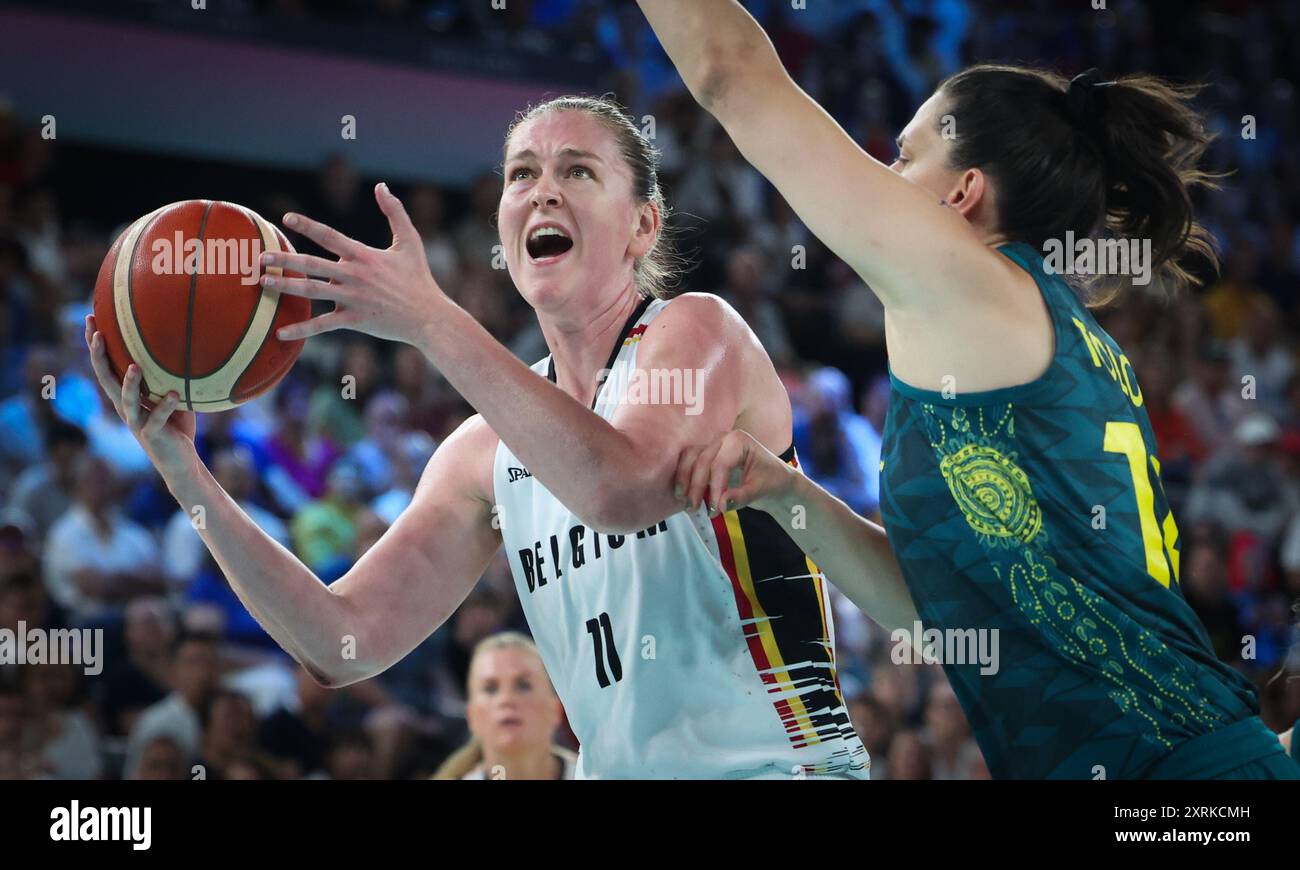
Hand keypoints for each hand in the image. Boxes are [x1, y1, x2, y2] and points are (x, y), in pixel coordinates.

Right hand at [84, 314, 196, 476]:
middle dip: (99, 355)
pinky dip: (165, 407)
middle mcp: (125, 407)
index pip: (106, 366)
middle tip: (98, 332)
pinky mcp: (153, 435)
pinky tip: (174, 395)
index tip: (92, 318)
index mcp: (126, 396)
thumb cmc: (177, 425)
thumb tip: (185, 343)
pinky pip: (158, 419)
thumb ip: (172, 375)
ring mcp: (137, 422)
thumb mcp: (173, 395)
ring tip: (134, 366)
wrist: (180, 461)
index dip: (96, 345)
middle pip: (106, 378)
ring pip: (126, 401)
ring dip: (129, 384)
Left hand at [261, 183, 446, 346]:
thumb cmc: (419, 279)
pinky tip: (280, 334)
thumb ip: (394, 212)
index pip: (330, 236)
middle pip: (311, 264)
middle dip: (283, 259)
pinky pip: (323, 326)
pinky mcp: (354, 320)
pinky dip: (301, 330)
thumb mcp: (410, 241)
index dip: (308, 225)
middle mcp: (354, 275)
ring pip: (311, 291)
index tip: (286, 218)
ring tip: (263, 283)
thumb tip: (381, 186)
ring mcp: (353, 299)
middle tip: (260, 258)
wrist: (429, 317)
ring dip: (285, 287)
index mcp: (364, 256)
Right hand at [673, 430, 797, 515]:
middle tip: (693, 509)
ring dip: (683, 479)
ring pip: (689, 457)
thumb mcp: (760, 491)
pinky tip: (681, 494)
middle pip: (701, 460)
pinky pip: (688, 461)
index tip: (713, 510)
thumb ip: (741, 497)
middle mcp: (723, 438)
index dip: (713, 488)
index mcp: (739, 441)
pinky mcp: (705, 454)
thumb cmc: (771, 481)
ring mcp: (712, 445)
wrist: (775, 479)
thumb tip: (720, 505)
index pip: (719, 465)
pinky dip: (683, 476)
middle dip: (695, 486)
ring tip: (683, 501)